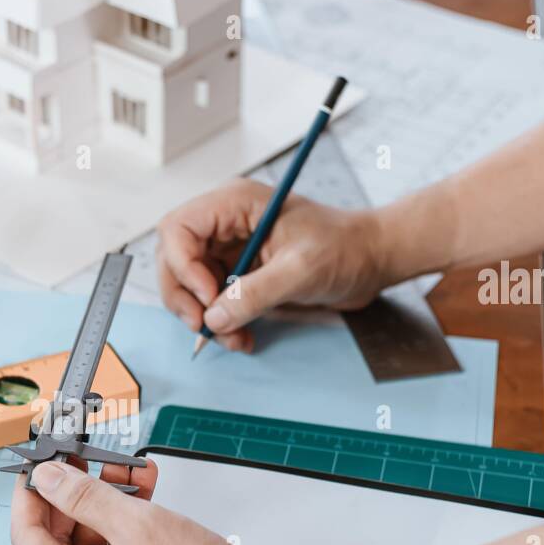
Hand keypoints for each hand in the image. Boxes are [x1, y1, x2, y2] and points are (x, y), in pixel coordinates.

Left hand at [10, 459, 261, 544]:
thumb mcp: (139, 527)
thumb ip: (85, 497)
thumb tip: (49, 480)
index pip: (28, 541)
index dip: (31, 494)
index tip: (37, 464)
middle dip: (77, 499)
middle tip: (84, 461)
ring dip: (106, 513)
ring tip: (126, 475)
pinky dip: (123, 540)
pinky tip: (140, 501)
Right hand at [156, 179, 390, 351]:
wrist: (370, 262)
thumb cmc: (345, 249)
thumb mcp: (302, 270)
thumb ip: (255, 293)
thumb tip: (214, 319)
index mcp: (235, 204)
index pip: (178, 229)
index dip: (183, 266)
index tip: (209, 297)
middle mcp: (225, 225)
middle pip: (173, 259)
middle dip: (184, 297)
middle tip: (205, 328)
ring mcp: (229, 250)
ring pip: (188, 286)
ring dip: (203, 319)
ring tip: (234, 340)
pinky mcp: (238, 275)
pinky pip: (211, 303)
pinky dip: (221, 325)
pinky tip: (242, 338)